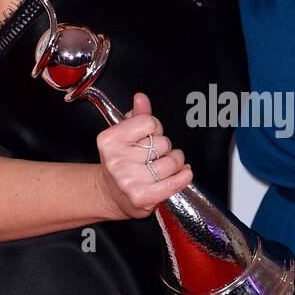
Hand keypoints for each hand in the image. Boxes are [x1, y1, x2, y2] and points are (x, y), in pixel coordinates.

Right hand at [96, 92, 192, 219]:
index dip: (155, 128)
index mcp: (110, 140)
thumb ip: (136, 116)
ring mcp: (129, 180)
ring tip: (166, 165)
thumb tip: (141, 98)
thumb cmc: (120, 163)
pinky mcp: (142, 196)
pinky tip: (182, 173)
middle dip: (165, 147)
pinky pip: (175, 181)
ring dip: (176, 162)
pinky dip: (184, 176)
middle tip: (155, 155)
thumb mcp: (123, 136)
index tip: (150, 136)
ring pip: (171, 162)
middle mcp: (117, 160)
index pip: (149, 122)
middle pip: (162, 143)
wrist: (110, 194)